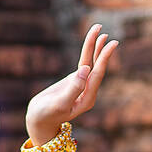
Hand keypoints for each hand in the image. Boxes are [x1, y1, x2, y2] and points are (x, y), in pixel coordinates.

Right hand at [25, 22, 117, 141]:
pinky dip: (87, 52)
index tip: (111, 44)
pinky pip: (83, 63)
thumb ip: (73, 88)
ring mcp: (83, 85)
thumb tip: (85, 69)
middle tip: (107, 35)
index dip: (104, 58)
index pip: (98, 75)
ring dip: (95, 48)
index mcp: (87, 98)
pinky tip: (91, 42)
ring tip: (100, 31)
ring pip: (91, 63)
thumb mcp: (59, 103)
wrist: (39, 119)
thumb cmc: (47, 114)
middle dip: (101, 50)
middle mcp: (88, 91)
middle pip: (97, 67)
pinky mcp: (75, 80)